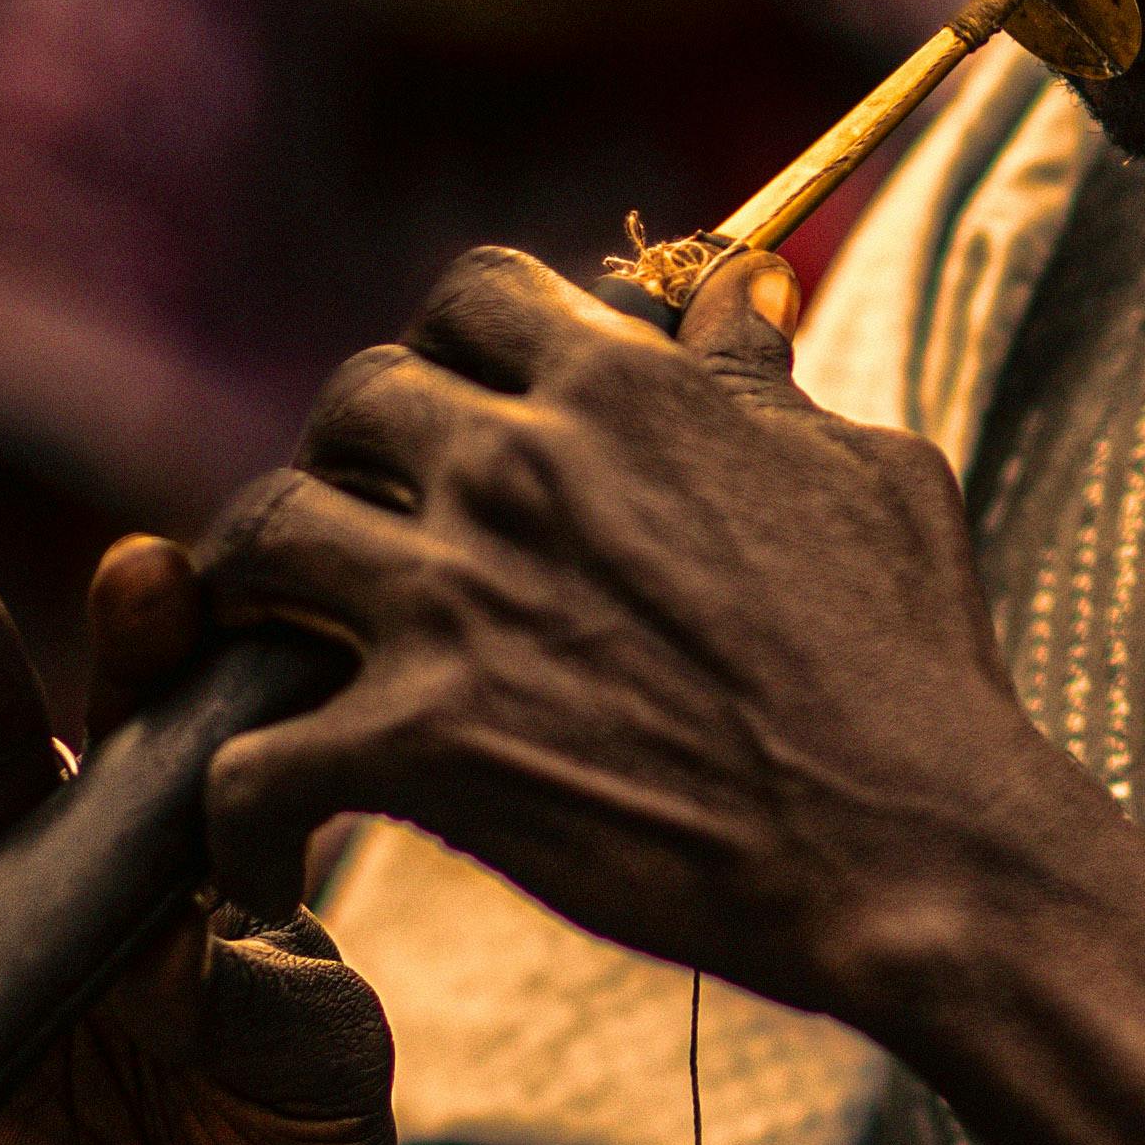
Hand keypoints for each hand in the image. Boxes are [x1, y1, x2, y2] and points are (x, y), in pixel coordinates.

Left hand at [192, 248, 1084, 1023]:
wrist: (910, 843)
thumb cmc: (910, 664)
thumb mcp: (867, 472)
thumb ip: (766, 379)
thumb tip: (738, 294)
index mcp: (623, 391)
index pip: (473, 295)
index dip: (457, 343)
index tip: (466, 400)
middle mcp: (519, 471)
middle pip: (352, 398)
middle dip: (357, 453)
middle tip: (379, 526)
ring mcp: (458, 604)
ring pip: (259, 536)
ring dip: (256, 584)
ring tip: (274, 640)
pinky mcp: (425, 745)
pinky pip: (252, 761)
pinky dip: (234, 815)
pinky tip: (261, 851)